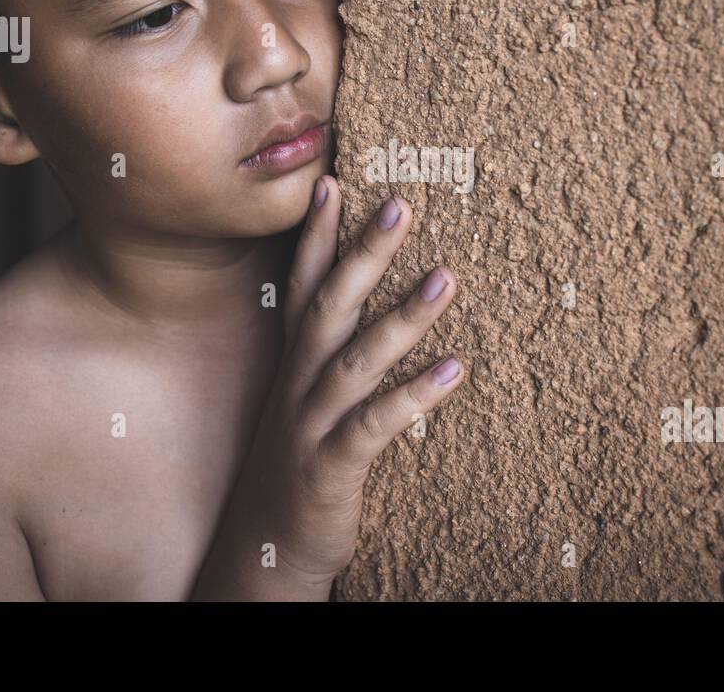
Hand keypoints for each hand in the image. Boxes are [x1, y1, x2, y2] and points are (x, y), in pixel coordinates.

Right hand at [195, 175, 462, 597]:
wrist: (269, 544)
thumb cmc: (304, 455)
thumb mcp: (311, 395)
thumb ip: (336, 347)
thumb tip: (371, 297)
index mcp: (296, 361)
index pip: (303, 286)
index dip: (316, 235)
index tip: (334, 180)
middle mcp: (299, 383)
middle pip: (330, 307)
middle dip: (364, 254)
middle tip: (403, 204)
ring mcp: (311, 425)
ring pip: (355, 361)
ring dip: (402, 317)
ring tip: (448, 277)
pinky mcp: (330, 468)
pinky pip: (373, 427)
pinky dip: (412, 397)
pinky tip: (454, 371)